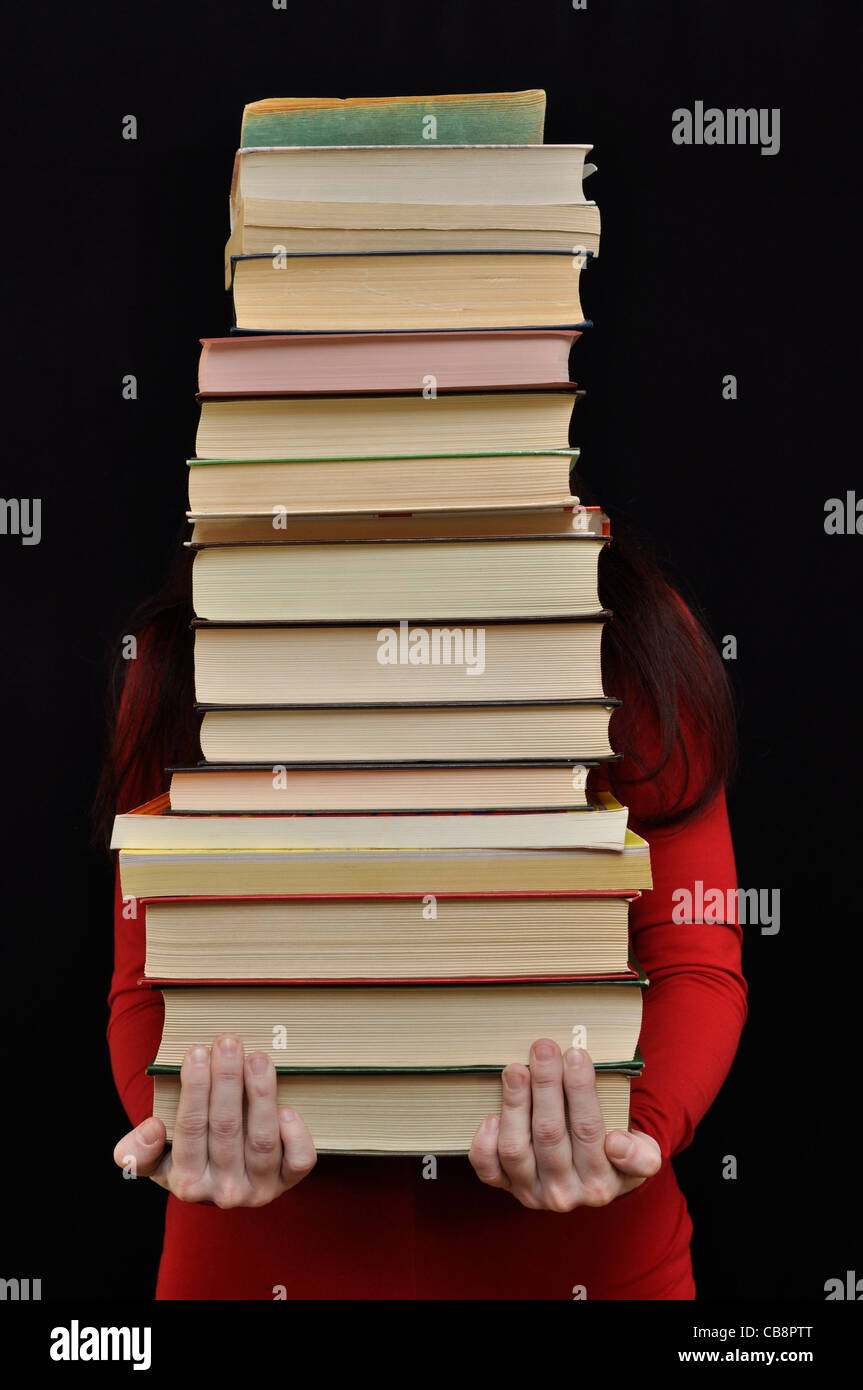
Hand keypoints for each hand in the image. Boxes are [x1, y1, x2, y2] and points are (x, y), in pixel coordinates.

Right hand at [113, 1034, 316, 1207]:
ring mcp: (259, 1189)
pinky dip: (295, 1134)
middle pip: (226, 1128)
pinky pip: (298, 1161)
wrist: (219, 1184)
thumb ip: (135, 1151)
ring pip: (262, 1140)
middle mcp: (224, 1192)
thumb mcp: (152, 1158)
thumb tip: (153, 1128)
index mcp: (187, 1183)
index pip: (190, 1129)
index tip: (196, 1051)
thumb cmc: (185, 1157)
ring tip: (258, 1057)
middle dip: (227, 1079)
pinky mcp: (288, 1182)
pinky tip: (287, 1106)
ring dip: (260, 1094)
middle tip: (228, 1042)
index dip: (194, 1088)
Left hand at [469, 1039, 660, 1210]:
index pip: (588, 1129)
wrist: (594, 1183)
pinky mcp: (507, 1188)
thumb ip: (641, 1155)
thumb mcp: (645, 1156)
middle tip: (543, 1047)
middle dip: (545, 1084)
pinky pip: (488, 1170)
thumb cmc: (617, 1156)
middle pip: (549, 1133)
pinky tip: (492, 1114)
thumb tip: (616, 1144)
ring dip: (514, 1103)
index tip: (576, 1053)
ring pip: (515, 1148)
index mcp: (601, 1183)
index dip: (580, 1089)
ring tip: (516, 1068)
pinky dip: (485, 1143)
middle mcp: (565, 1193)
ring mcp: (531, 1193)